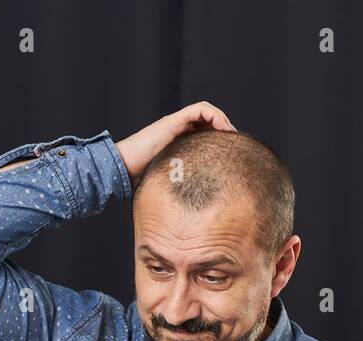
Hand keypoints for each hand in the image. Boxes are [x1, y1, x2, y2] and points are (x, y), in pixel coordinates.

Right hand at [114, 101, 236, 187]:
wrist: (125, 168)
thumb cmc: (142, 178)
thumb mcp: (172, 182)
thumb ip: (185, 185)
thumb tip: (202, 208)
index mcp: (179, 143)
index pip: (205, 134)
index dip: (220, 140)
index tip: (232, 154)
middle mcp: (179, 131)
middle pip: (208, 121)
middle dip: (225, 129)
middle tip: (237, 143)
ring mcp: (176, 124)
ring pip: (206, 111)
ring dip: (222, 119)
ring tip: (231, 133)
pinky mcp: (173, 121)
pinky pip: (199, 109)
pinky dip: (214, 115)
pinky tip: (223, 128)